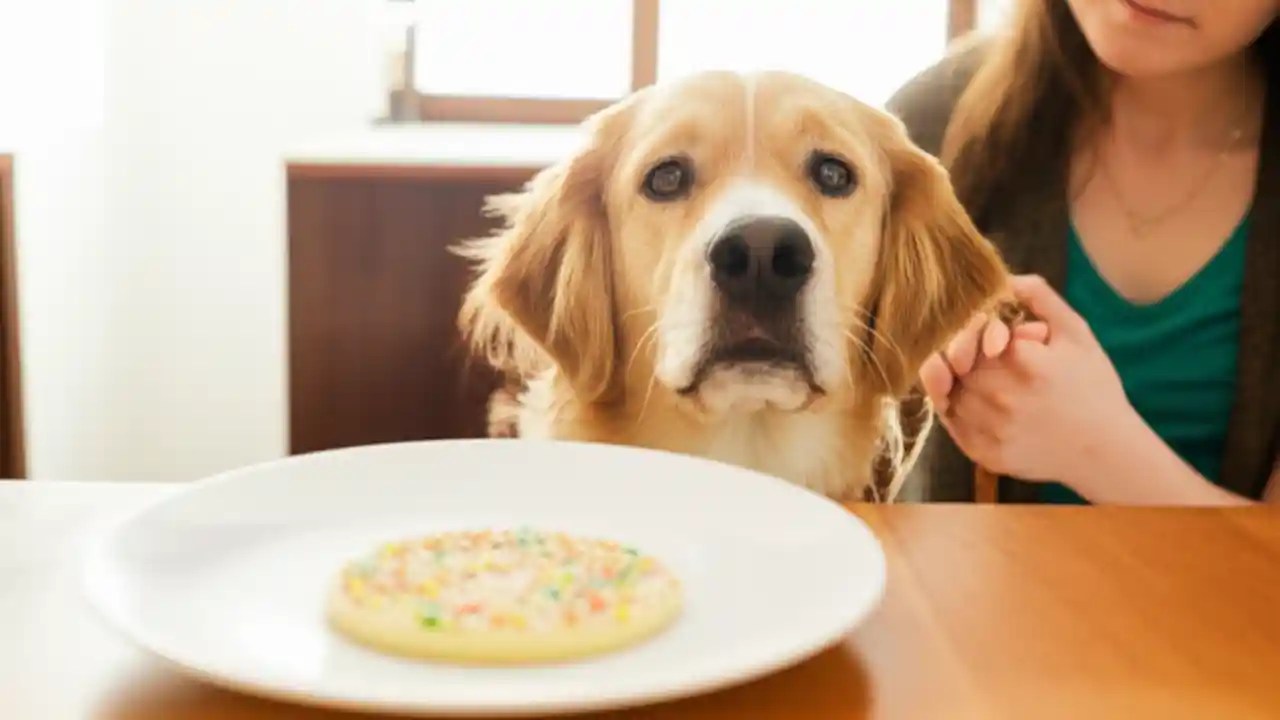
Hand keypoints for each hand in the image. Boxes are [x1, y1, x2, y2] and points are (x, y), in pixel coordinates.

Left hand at [919, 275, 1134, 487]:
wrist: (1106, 451)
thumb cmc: (1093, 387)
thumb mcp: (1076, 333)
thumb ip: (1041, 298)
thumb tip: (1006, 277)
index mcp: (1024, 361)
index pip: (972, 332)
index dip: (981, 330)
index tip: (1000, 339)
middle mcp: (1001, 395)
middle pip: (956, 361)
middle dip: (969, 355)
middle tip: (997, 362)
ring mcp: (990, 428)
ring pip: (948, 391)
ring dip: (961, 382)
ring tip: (995, 384)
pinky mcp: (983, 453)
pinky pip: (951, 423)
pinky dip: (958, 409)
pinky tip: (985, 406)